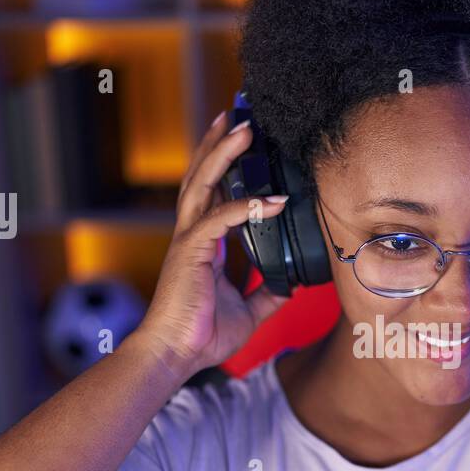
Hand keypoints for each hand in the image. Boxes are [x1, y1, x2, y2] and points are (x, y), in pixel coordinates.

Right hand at [132, 112, 289, 380]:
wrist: (175, 356)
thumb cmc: (202, 335)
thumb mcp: (249, 312)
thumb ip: (268, 293)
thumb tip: (294, 285)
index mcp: (204, 243)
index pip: (215, 194)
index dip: (227, 167)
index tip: (242, 142)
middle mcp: (193, 235)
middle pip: (204, 176)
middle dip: (219, 144)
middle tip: (238, 114)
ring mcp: (188, 241)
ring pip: (205, 185)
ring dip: (225, 155)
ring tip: (244, 129)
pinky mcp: (191, 253)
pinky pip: (220, 221)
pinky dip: (247, 208)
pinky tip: (272, 200)